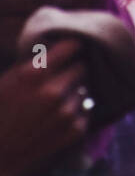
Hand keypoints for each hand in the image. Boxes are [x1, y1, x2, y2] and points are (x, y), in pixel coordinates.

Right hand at [0, 37, 90, 175]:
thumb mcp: (7, 83)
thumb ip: (34, 63)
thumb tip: (58, 44)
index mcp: (34, 75)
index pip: (73, 46)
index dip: (71, 50)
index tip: (70, 53)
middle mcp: (53, 92)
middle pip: (81, 68)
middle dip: (71, 74)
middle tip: (59, 83)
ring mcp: (66, 112)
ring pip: (84, 91)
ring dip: (73, 96)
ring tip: (53, 108)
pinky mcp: (75, 131)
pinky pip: (86, 112)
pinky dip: (76, 115)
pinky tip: (57, 122)